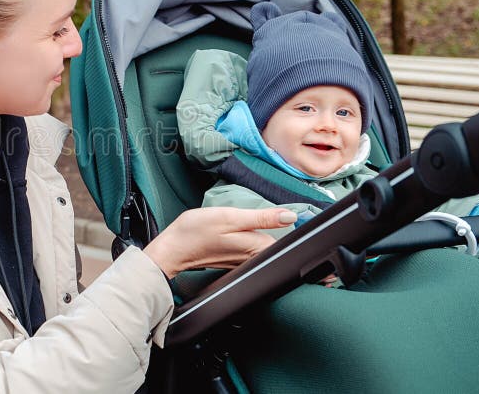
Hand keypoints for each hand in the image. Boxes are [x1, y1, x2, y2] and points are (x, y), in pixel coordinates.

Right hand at [142, 207, 297, 278]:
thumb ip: (262, 218)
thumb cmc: (195, 231)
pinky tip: (255, 233)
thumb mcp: (230, 217)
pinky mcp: (235, 261)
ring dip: (274, 238)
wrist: (172, 249)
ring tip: (280, 225)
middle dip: (287, 234)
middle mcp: (253, 259)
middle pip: (279, 246)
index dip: (298, 228)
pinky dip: (259, 242)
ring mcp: (244, 262)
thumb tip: (290, 216)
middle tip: (293, 218)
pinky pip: (255, 251)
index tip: (306, 218)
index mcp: (256, 248)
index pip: (288, 241)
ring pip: (267, 248)